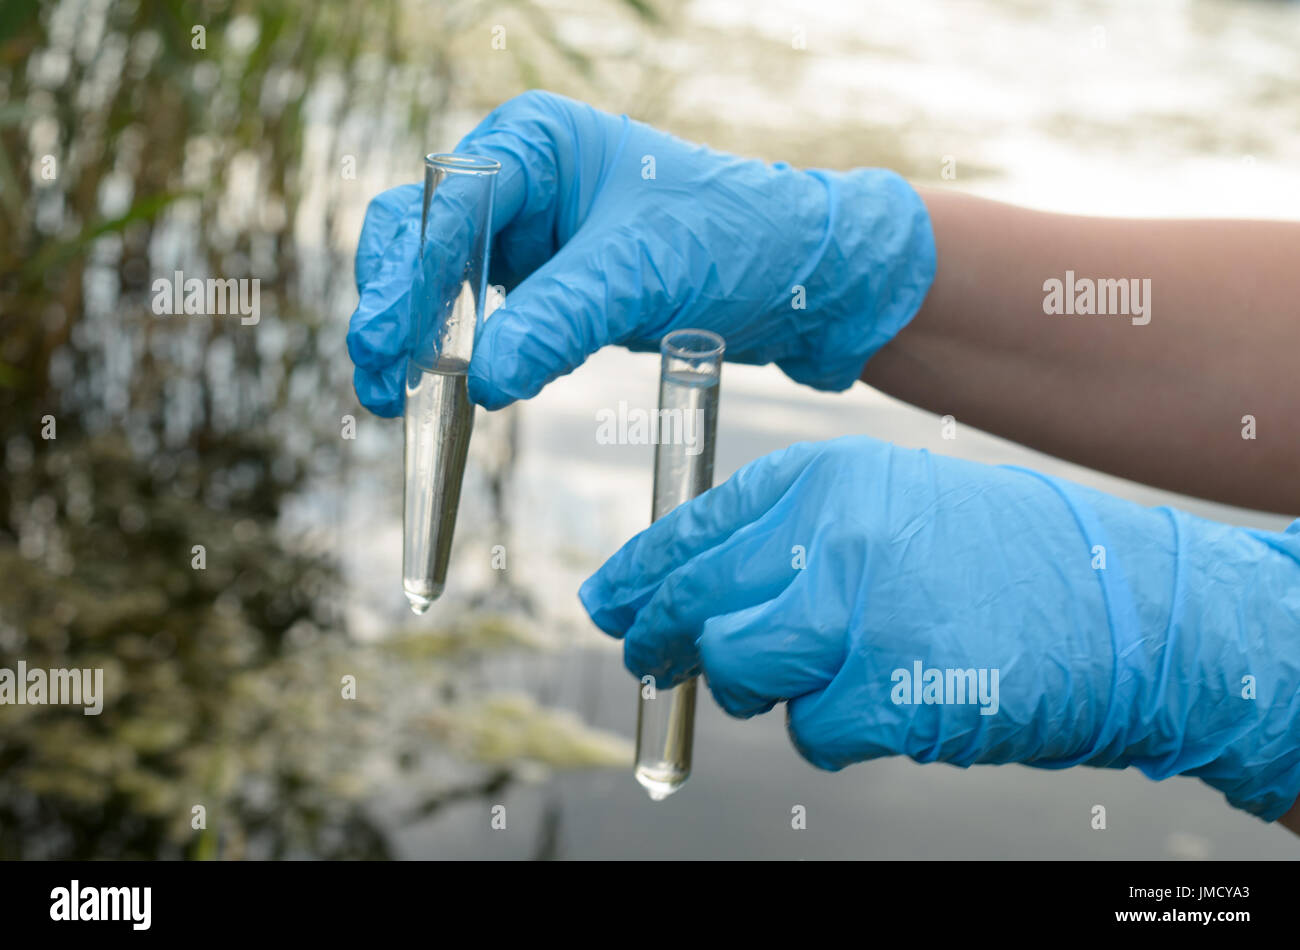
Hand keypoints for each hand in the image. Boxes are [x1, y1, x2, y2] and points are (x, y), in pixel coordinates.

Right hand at [347, 90, 934, 415]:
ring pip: (443, 283)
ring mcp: (533, 238)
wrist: (803, 277)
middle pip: (421, 237)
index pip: (445, 205)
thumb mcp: (641, 270)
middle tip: (378, 379)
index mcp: (537, 142)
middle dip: (394, 306)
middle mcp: (523, 182)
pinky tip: (452, 394)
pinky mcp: (550, 287)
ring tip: (391, 400)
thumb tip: (484, 382)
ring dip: (415, 338)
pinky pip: (486, 319)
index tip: (389, 343)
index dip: (410, 277)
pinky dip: (462, 355)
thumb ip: (560, 319)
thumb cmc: (734, 237)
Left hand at [579, 436, 1299, 820]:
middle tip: (649, 662)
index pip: (696, 528)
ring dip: (764, 689)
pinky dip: (838, 731)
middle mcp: (833, 535)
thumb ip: (791, 541)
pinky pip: (813, 732)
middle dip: (660, 641)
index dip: (640, 574)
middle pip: (698, 604)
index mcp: (826, 477)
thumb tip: (685, 595)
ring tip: (830, 669)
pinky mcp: (890, 693)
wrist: (1123, 605)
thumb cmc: (996, 558)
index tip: (609, 603)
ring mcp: (860, 613)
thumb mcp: (888, 508)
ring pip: (741, 672)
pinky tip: (892, 700)